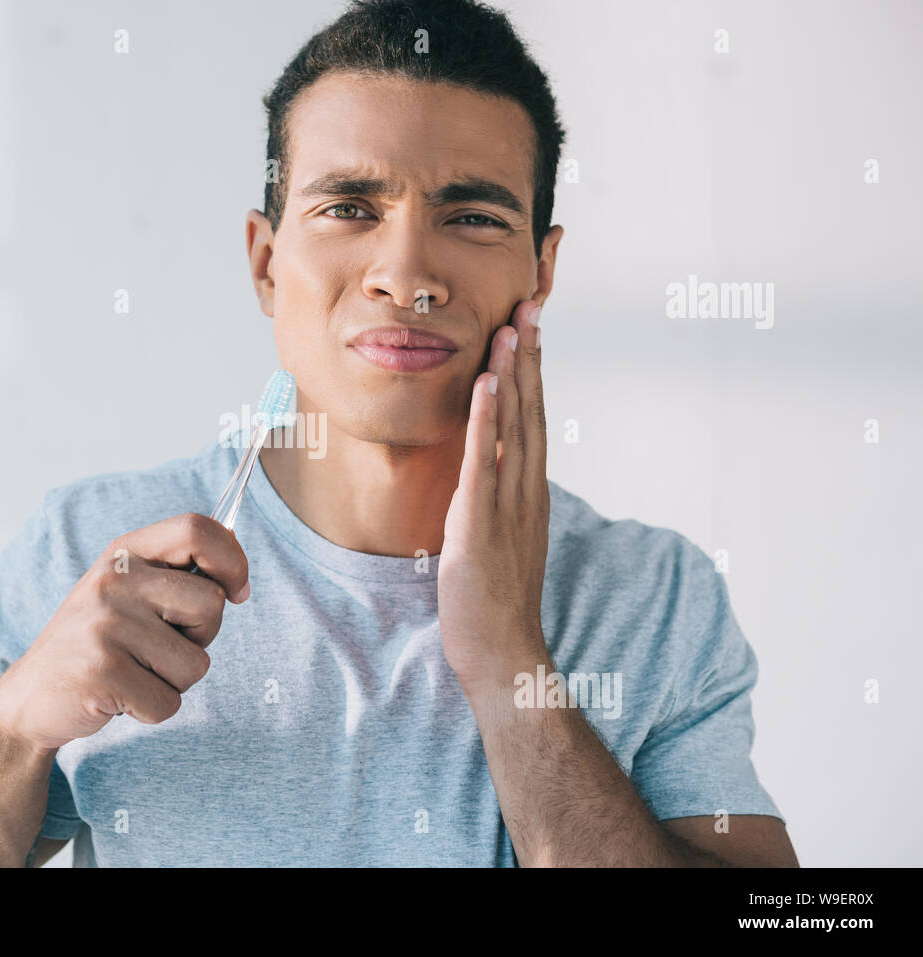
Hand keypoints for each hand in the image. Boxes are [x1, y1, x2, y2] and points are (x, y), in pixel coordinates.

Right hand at [0, 513, 249, 751]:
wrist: (30, 696)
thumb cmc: (96, 644)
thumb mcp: (127, 593)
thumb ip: (175, 577)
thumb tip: (236, 579)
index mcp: (126, 554)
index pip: (197, 529)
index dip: (232, 560)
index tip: (238, 591)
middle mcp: (113, 581)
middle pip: (211, 606)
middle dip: (200, 637)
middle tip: (157, 647)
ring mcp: (105, 625)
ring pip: (195, 664)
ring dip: (173, 681)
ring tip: (132, 672)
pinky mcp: (103, 672)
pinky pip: (169, 702)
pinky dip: (152, 709)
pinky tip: (118, 697)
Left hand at [438, 299, 548, 690]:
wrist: (504, 653)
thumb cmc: (494, 602)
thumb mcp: (497, 539)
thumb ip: (494, 502)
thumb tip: (484, 471)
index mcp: (529, 493)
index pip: (534, 420)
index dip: (532, 373)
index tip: (529, 330)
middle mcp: (527, 491)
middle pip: (531, 411)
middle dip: (529, 357)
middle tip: (530, 305)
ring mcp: (508, 506)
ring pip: (515, 427)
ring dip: (513, 374)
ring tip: (512, 326)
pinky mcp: (482, 523)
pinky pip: (485, 462)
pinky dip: (488, 421)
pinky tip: (487, 385)